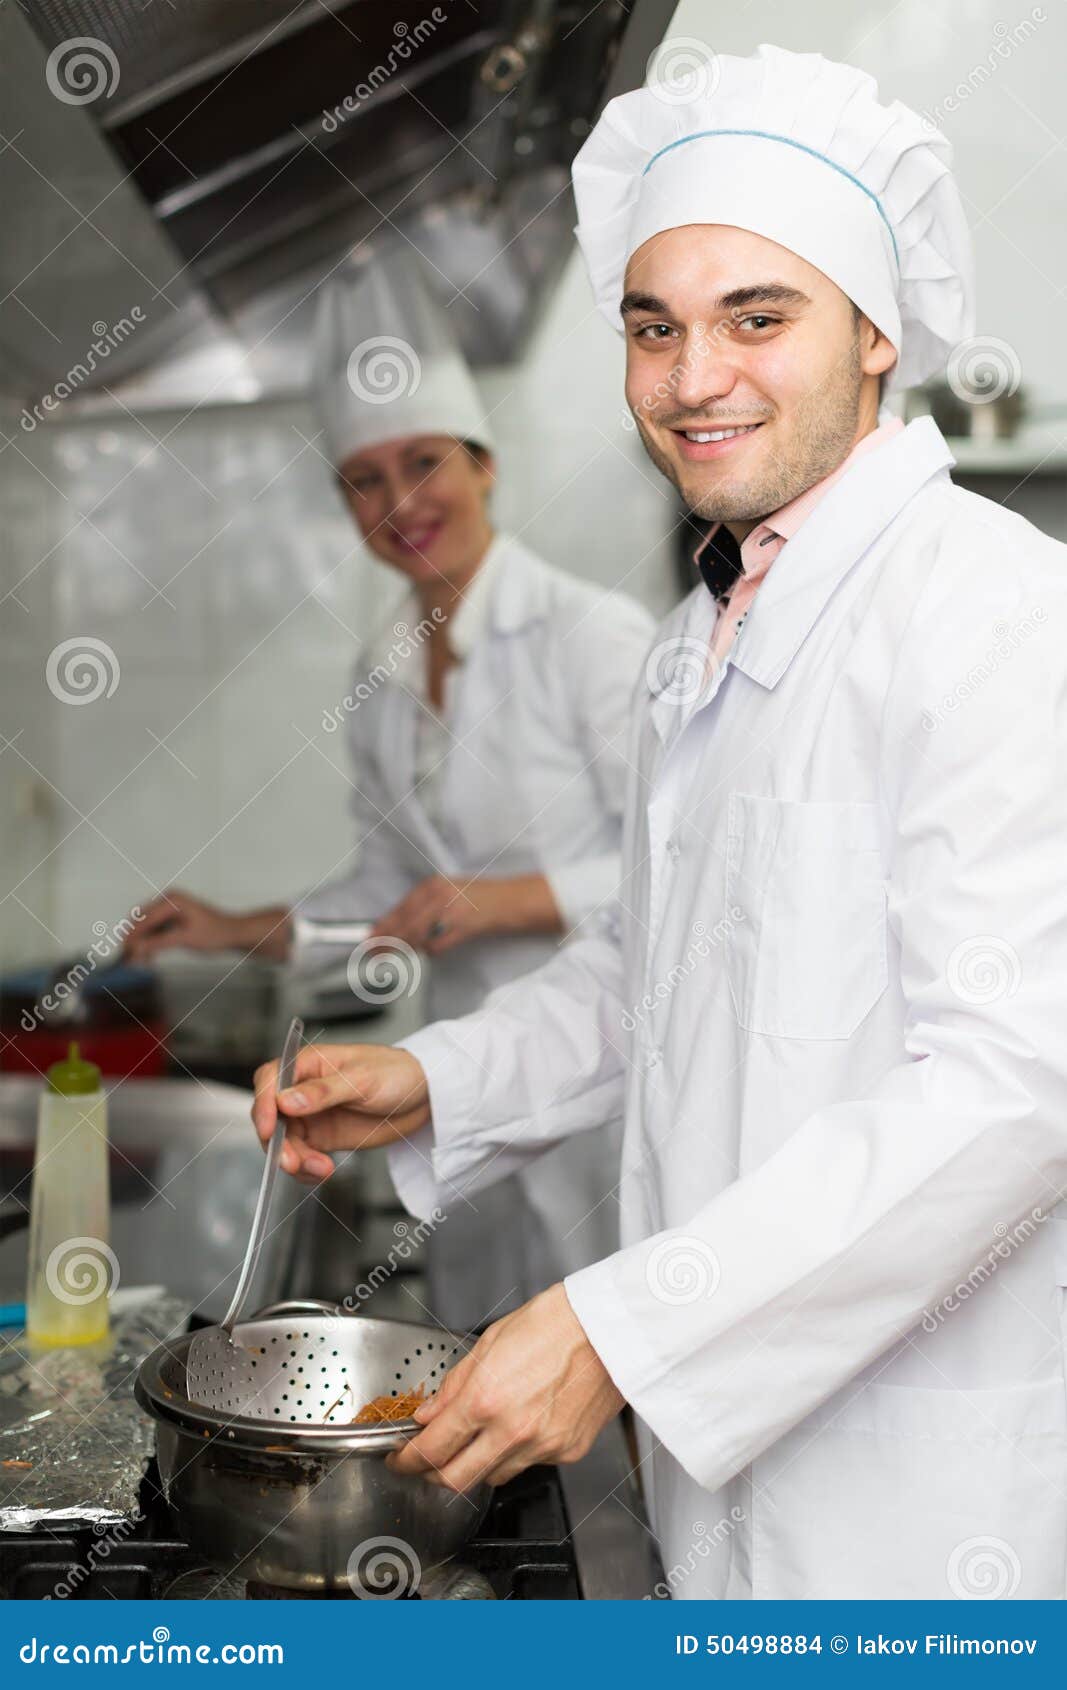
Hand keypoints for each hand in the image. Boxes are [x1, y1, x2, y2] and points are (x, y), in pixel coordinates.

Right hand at [124, 890, 291, 961]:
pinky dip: (151, 943)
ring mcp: (171, 909)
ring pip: (147, 927)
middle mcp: (168, 901)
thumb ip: (159, 943)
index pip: (144, 919)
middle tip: (128, 960)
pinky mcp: (174, 919)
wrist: (234, 934)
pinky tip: (148, 958)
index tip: (124, 953)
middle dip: (134, 941)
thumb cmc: (216, 933)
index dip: (132, 937)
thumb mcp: (185, 939)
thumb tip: (136, 949)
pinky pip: (156, 930)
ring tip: (138, 962)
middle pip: (141, 921)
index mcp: (171, 900)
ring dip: (142, 944)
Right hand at [251, 1042, 429, 1182]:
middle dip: (277, 1141)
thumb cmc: (395, 1073)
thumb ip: (323, 1092)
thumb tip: (285, 1100)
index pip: (271, 1079)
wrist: (423, 1097)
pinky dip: (306, 1169)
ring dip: (294, 1159)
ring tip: (320, 1168)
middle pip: (271, 1116)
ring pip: (284, 1141)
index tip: (267, 1127)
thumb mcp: (362, 1080)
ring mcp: (311, 1115)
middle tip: (291, 1160)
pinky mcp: (322, 1138)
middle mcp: (303, 1090)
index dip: (263, 1103)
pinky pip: (302, 1156)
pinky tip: (323, 1171)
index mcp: (309, 1064)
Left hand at [370, 873, 560, 955]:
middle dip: (385, 941)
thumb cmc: (482, 899)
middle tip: (372, 953)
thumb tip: (400, 927)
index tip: (369, 938)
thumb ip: (425, 908)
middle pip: (403, 923)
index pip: (399, 908)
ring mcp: (451, 910)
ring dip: (408, 947)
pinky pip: (438, 945)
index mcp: (432, 885)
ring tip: (401, 953)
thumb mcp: (449, 895)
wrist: (512, 901)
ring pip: (417, 935)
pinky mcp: (463, 926)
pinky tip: (437, 948)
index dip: (382, 926)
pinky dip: (434, 951)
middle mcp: (439, 895)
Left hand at [387, 1283, 623, 1491]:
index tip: (399, 1458)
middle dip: (432, 1475)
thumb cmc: (555, 1322)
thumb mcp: (490, 1342)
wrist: (610, 1327)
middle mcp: (512, 1430)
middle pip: (455, 1481)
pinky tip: (522, 1424)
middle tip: (425, 1461)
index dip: (406, 1460)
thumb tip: (430, 1413)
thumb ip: (455, 1384)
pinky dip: (517, 1452)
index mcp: (485, 1398)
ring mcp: (542, 1446)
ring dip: (476, 1463)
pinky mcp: (567, 1452)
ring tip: (479, 1435)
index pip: (430, 1449)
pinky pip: (530, 1463)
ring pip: (493, 1476)